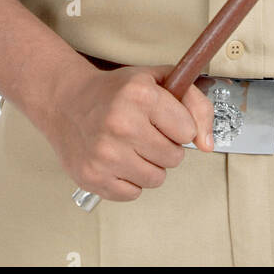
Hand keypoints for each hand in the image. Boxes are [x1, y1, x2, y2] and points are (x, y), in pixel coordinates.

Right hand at [45, 61, 215, 202]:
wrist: (66, 101)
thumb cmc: (116, 91)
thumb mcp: (159, 80)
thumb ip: (195, 104)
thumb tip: (207, 145)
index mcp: (140, 95)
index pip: (188, 131)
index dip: (179, 125)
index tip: (163, 118)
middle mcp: (121, 124)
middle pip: (174, 158)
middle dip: (166, 146)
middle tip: (146, 131)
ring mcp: (105, 154)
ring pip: (156, 179)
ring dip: (150, 165)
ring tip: (132, 146)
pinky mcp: (93, 177)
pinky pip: (133, 194)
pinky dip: (130, 180)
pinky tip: (118, 159)